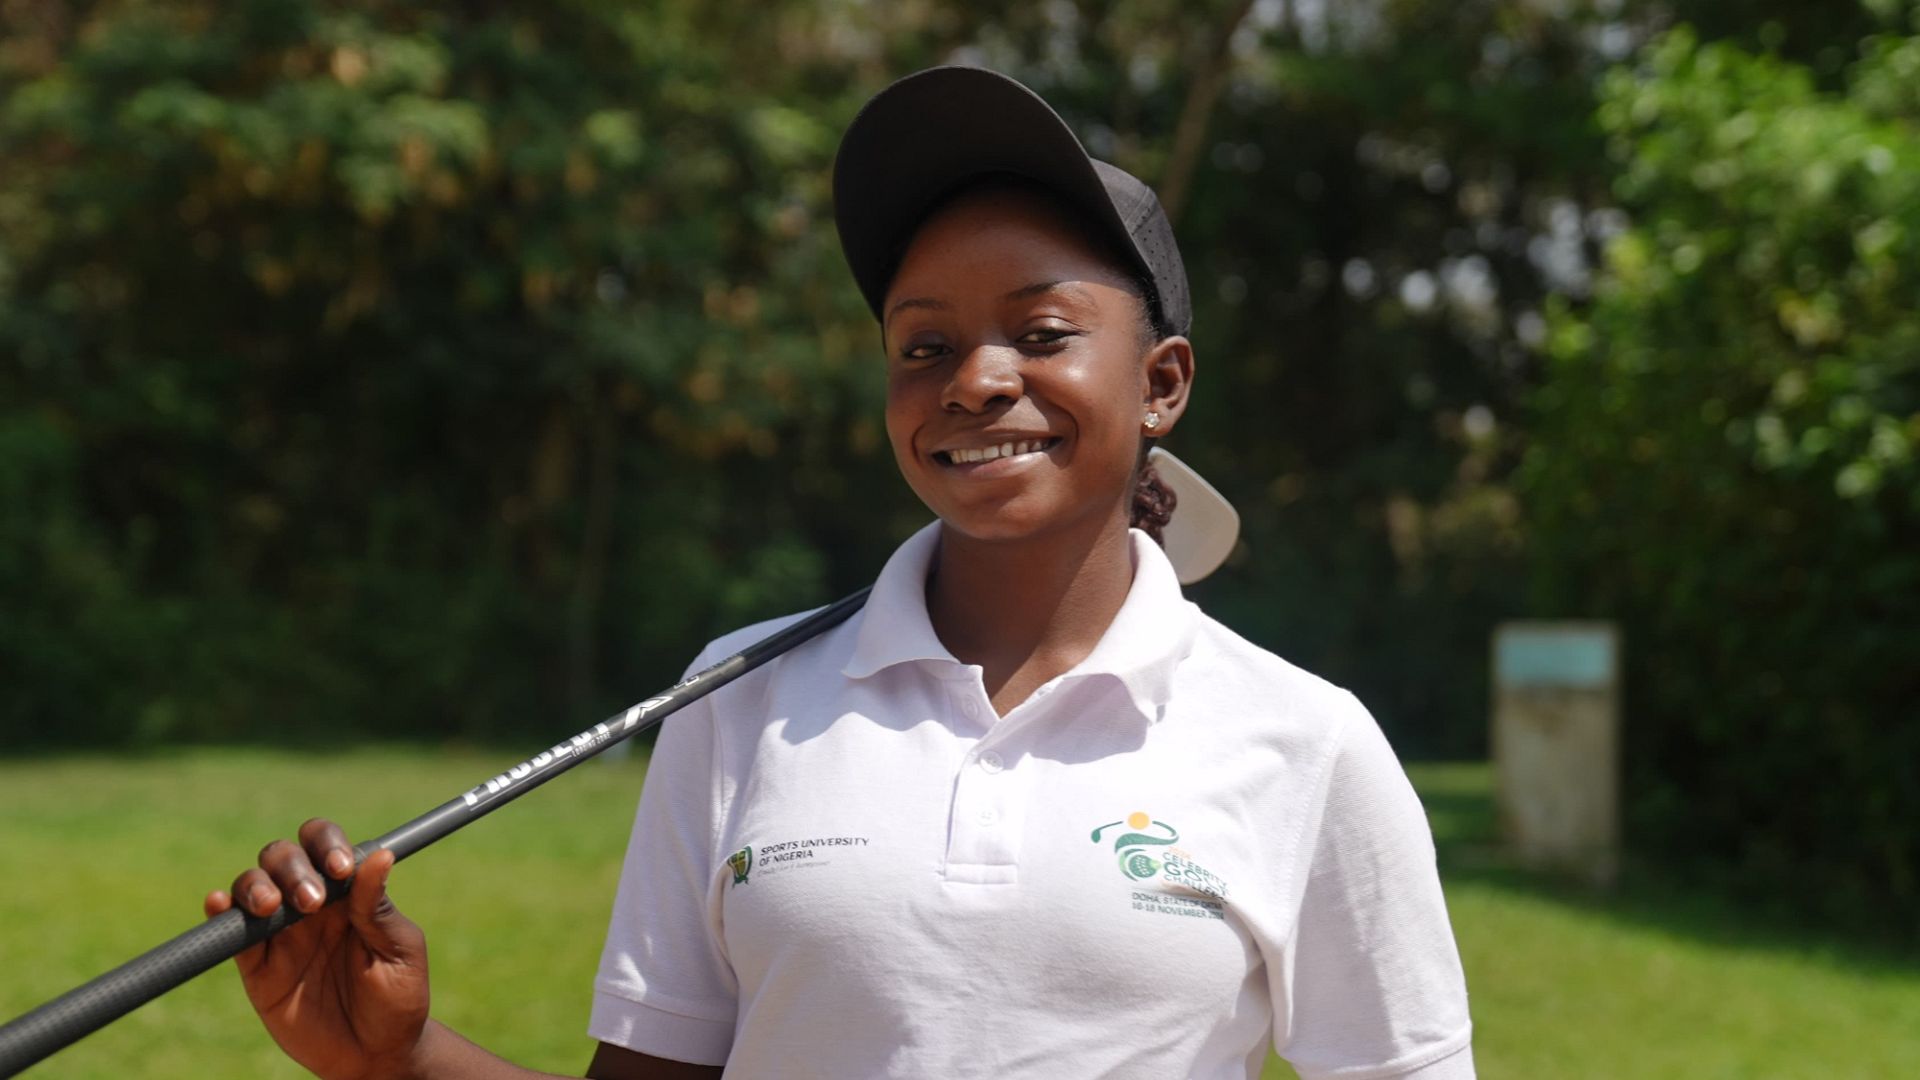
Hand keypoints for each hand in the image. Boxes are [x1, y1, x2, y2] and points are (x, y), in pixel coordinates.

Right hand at [204, 819, 429, 1079]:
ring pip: (253, 886)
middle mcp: (310, 904)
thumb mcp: (400, 952)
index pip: (327, 847)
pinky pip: (231, 934)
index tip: (339, 868)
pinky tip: (218, 903)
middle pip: (283, 858)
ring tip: (271, 906)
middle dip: (292, 868)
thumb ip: (379, 908)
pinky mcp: (257, 967)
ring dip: (256, 885)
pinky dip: (220, 914)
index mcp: (349, 893)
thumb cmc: (398, 999)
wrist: (374, 1055)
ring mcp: (281, 934)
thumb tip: (380, 854)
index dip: (327, 845)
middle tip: (313, 902)